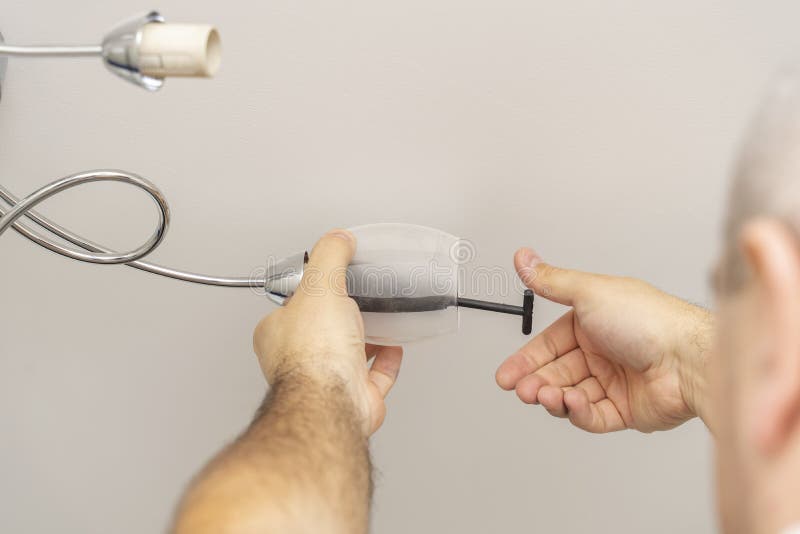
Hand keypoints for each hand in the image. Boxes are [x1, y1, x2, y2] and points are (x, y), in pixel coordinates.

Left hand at [253, 229, 402, 435]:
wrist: (333, 402)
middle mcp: (297, 359)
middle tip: (359, 297)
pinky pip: (373, 376)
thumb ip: (329, 255)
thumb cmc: (314, 355)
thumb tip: (339, 238)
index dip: (312, 287)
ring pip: (346, 353)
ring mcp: (325, 380)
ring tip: (380, 317)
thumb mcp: (320, 285)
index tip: (331, 275)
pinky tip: (394, 346)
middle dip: (342, 314)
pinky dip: (386, 361)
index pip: (293, 302)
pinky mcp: (353, 397)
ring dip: (365, 337)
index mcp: (277, 332)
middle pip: (322, 328)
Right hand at [496, 248, 712, 432]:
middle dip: (536, 382)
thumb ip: (550, 281)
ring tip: (547, 395)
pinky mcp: (627, 409)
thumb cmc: (649, 321)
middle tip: (522, 389)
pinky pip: (593, 416)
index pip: (549, 344)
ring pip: (571, 395)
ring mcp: (615, 382)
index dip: (526, 359)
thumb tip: (524, 258)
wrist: (689, 359)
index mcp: (593, 323)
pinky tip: (572, 402)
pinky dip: (579, 412)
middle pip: (557, 372)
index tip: (507, 375)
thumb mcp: (588, 292)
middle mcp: (603, 351)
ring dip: (554, 396)